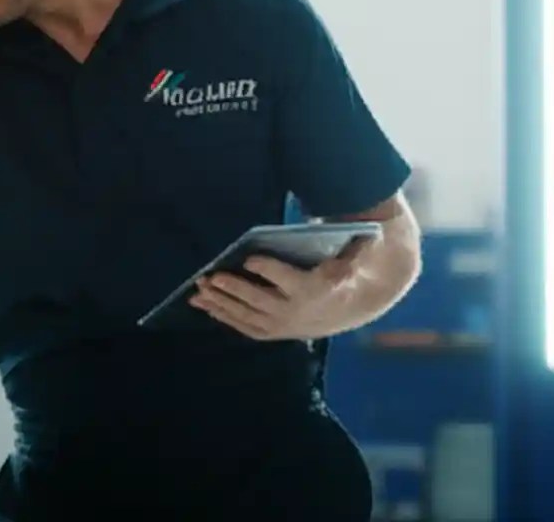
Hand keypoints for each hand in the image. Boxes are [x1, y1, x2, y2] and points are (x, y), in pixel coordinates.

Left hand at [189, 244, 367, 340]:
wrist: (355, 307)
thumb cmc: (343, 272)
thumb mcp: (348, 255)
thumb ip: (338, 242)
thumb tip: (316, 220)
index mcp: (314, 287)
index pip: (286, 278)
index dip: (266, 268)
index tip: (249, 258)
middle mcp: (296, 310)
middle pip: (259, 299)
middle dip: (233, 289)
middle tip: (210, 277)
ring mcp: (283, 325)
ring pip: (247, 316)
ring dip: (220, 303)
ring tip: (198, 291)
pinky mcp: (276, 333)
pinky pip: (246, 328)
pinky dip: (225, 317)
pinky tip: (207, 307)